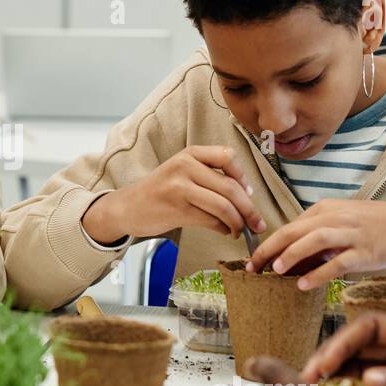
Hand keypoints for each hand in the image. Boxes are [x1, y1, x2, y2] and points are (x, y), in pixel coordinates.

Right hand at [81, 146, 265, 244]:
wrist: (127, 206)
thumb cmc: (161, 191)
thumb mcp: (182, 172)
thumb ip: (210, 176)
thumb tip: (246, 196)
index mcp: (190, 154)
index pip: (228, 157)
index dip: (244, 177)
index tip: (249, 193)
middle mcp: (184, 166)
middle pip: (230, 187)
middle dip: (249, 209)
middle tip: (258, 223)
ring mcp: (179, 188)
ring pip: (223, 206)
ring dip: (237, 223)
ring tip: (240, 231)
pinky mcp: (176, 210)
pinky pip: (210, 220)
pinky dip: (223, 228)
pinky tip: (224, 231)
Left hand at [245, 199, 385, 289]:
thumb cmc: (375, 225)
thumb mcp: (343, 220)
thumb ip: (317, 234)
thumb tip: (290, 256)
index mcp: (326, 209)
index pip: (290, 225)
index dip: (269, 243)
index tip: (254, 259)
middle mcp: (337, 218)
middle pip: (295, 230)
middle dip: (270, 248)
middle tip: (253, 266)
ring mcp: (352, 234)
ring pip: (314, 240)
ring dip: (292, 254)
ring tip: (275, 270)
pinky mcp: (365, 252)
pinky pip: (338, 262)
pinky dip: (319, 273)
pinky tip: (303, 284)